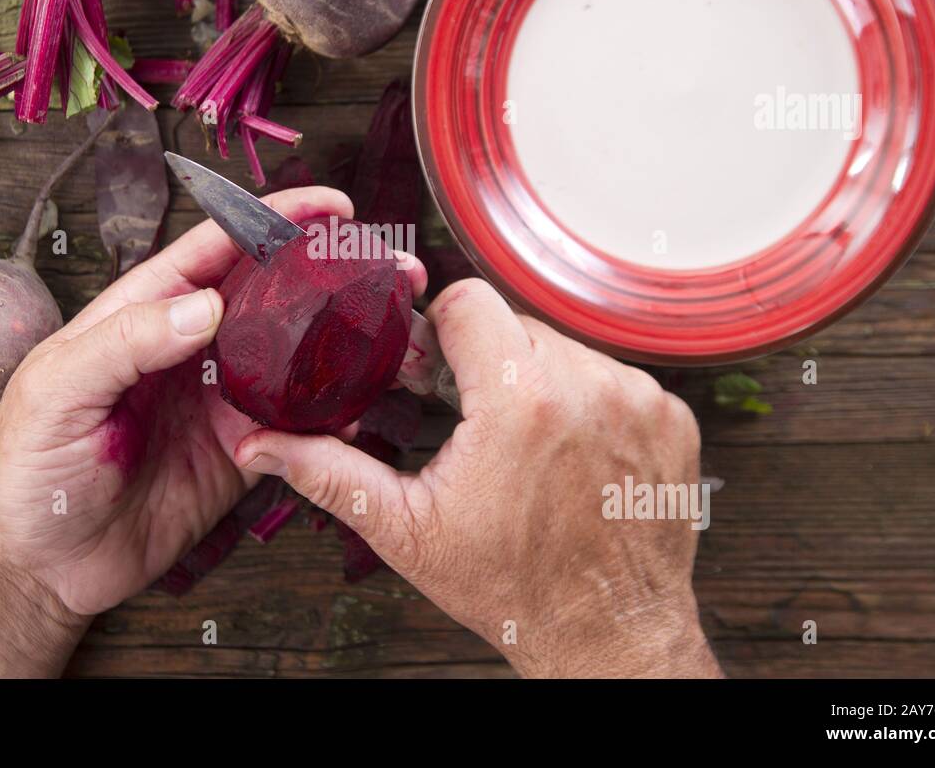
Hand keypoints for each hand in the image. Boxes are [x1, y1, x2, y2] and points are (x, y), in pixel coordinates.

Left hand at [0, 185, 385, 617]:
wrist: (43, 568)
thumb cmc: (29, 471)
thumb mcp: (57, 391)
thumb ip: (126, 342)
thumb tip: (209, 305)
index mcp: (141, 314)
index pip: (215, 250)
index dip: (273, 220)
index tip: (330, 207)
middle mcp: (189, 349)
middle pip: (268, 295)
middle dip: (326, 273)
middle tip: (387, 266)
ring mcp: (218, 401)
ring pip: (292, 356)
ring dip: (338, 341)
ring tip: (393, 328)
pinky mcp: (239, 454)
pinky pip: (295, 426)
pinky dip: (330, 416)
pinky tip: (360, 406)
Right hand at [235, 279, 720, 677]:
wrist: (608, 635)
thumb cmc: (515, 588)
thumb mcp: (407, 529)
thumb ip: (330, 471)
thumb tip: (262, 444)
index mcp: (521, 403)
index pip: (468, 301)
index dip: (437, 328)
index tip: (432, 364)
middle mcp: (590, 387)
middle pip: (515, 326)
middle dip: (486, 363)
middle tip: (471, 416)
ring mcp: (639, 400)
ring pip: (566, 348)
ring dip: (537, 381)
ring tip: (523, 443)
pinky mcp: (672, 417)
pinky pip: (614, 376)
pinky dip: (587, 402)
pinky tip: (568, 451)